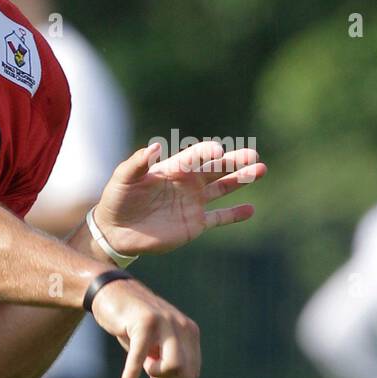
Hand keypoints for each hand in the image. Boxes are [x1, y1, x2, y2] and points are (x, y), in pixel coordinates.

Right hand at [90, 277, 200, 377]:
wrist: (111, 293)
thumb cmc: (133, 326)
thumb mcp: (154, 351)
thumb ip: (172, 373)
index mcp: (189, 330)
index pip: (193, 371)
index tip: (156, 370)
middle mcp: (181, 324)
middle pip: (186, 371)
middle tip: (150, 369)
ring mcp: (164, 321)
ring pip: (174, 365)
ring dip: (156, 375)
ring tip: (143, 366)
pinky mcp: (143, 322)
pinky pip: (141, 356)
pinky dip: (132, 375)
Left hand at [94, 140, 265, 256]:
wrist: (116, 230)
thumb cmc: (117, 198)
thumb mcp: (123, 177)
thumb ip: (138, 162)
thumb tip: (155, 147)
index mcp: (171, 169)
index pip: (194, 157)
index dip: (206, 152)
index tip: (218, 150)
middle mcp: (186, 183)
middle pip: (215, 169)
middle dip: (234, 161)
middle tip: (253, 154)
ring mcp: (192, 203)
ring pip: (222, 189)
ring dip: (240, 180)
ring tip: (260, 170)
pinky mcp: (195, 224)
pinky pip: (219, 218)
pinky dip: (234, 214)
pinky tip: (250, 209)